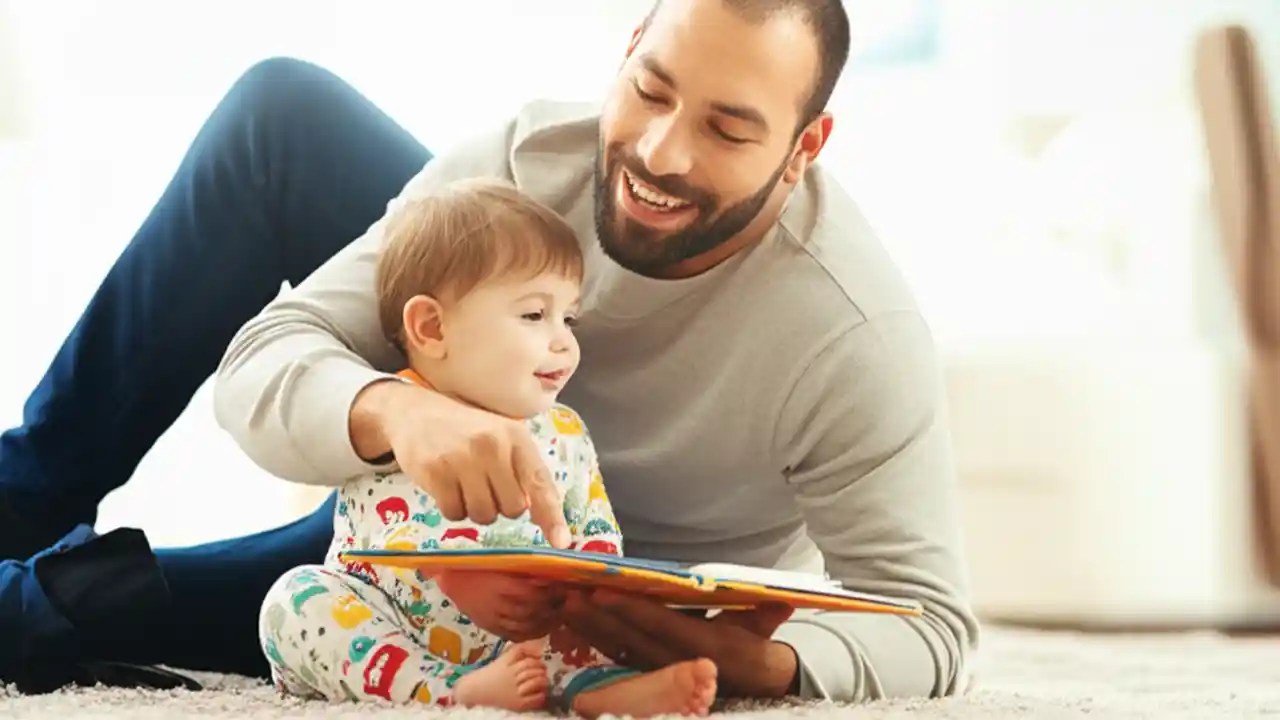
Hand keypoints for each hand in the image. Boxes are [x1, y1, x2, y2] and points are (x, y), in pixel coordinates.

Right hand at [351, 380, 569, 547]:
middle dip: (501, 506)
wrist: (416, 412)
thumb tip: (543, 516)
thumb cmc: (467, 430)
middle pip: (512, 508)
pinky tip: (447, 486)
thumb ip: (524, 471)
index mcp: (515, 438)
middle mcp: (492, 446)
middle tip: (486, 486)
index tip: (561, 541)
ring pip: (483, 516)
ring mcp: (461, 458)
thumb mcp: (502, 438)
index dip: (552, 515)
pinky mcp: (434, 471)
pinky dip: (453, 509)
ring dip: (476, 510)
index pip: (540, 482)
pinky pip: (454, 514)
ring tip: (465, 484)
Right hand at [436, 570, 566, 640]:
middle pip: (534, 610)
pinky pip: (517, 635)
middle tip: (567, 599)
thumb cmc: (479, 566)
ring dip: (548, 621)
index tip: (564, 584)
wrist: (452, 581)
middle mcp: (499, 604)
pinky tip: (545, 626)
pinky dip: (534, 633)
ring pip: (528, 626)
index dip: (552, 591)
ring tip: (560, 613)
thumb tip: (551, 570)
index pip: (534, 592)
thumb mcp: (501, 561)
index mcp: (502, 585)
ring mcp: (495, 619)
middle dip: (554, 606)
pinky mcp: (493, 628)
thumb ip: (524, 568)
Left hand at [562, 589, 798, 697]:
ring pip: (615, 645)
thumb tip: (782, 599)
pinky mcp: (645, 668)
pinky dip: (591, 636)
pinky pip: (614, 652)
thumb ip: (766, 612)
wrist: (751, 684)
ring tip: (560, 603)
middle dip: (596, 616)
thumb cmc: (753, 645)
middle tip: (567, 593)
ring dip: (586, 626)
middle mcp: (673, 659)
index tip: (603, 591)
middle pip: (628, 636)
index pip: (659, 624)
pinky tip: (569, 620)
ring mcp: (655, 666)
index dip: (630, 609)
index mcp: (701, 646)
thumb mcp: (761, 627)